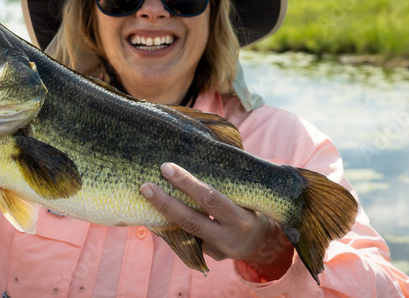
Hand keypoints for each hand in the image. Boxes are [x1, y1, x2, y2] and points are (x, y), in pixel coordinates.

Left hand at [140, 162, 294, 279]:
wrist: (264, 241)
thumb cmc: (254, 206)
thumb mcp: (248, 194)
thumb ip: (228, 180)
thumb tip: (197, 151)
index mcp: (241, 219)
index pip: (209, 199)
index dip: (187, 183)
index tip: (167, 167)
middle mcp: (229, 238)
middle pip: (191, 220)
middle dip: (165, 203)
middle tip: (145, 186)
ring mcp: (217, 251)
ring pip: (184, 233)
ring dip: (162, 216)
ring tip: (145, 198)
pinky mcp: (208, 258)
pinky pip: (185, 240)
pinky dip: (169, 226)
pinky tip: (154, 215)